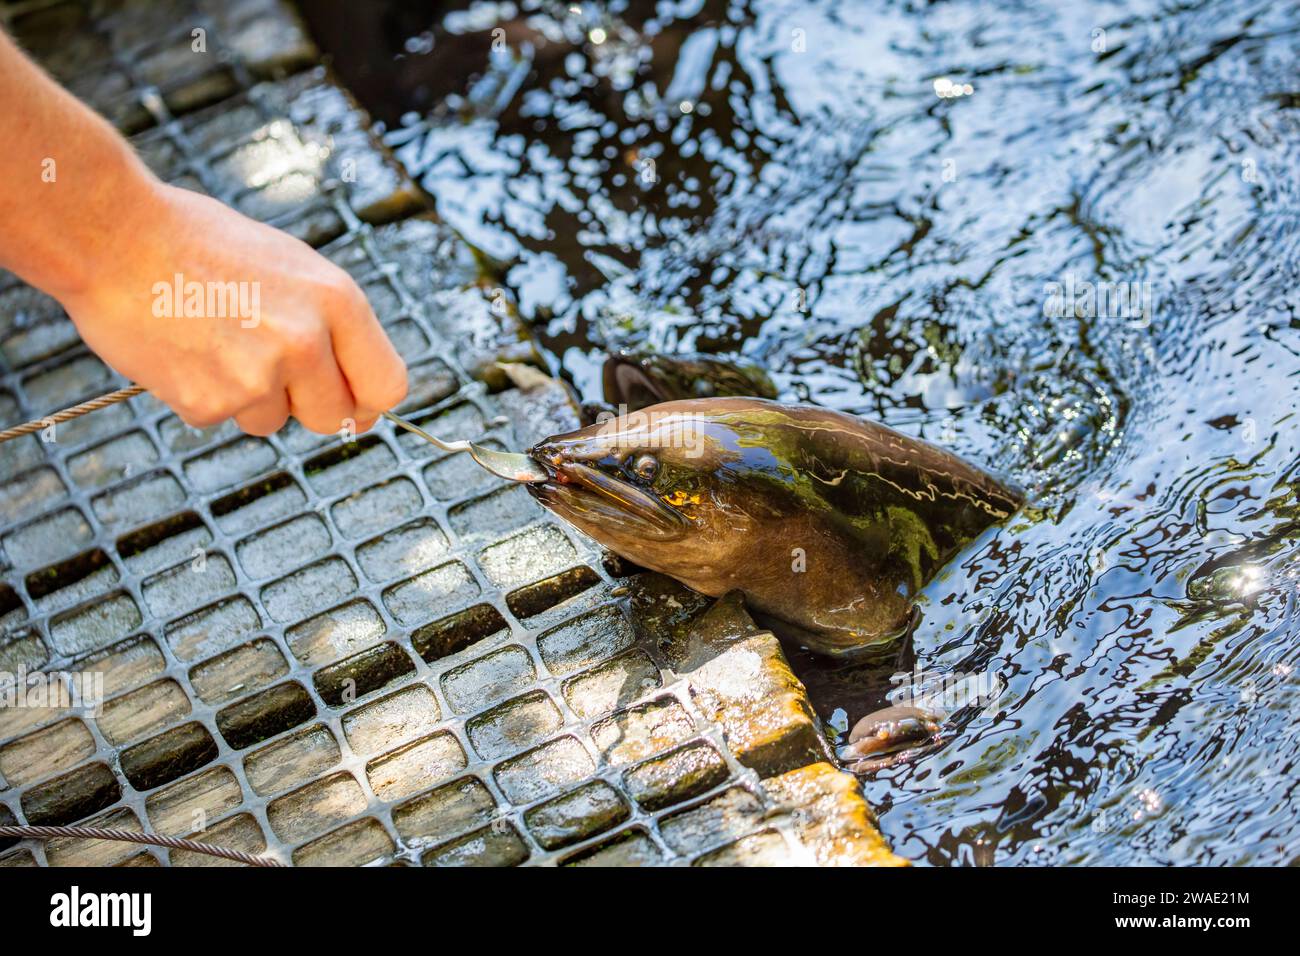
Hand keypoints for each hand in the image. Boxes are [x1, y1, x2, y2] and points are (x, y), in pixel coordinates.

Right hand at [59, 182, 406, 435]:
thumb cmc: (200, 244)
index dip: (367, 400)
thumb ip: (331, 324)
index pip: (387, 386)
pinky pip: (222, 419)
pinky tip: (184, 349)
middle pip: (336, 418)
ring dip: (250, 398)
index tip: (353, 401)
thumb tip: (360, 386)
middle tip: (270, 369)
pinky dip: (204, 395)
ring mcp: (258, 376)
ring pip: (274, 421)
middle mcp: (307, 342)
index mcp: (337, 301)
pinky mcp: (209, 401)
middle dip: (308, 405)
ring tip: (214, 340)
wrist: (114, 235)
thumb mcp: (292, 267)